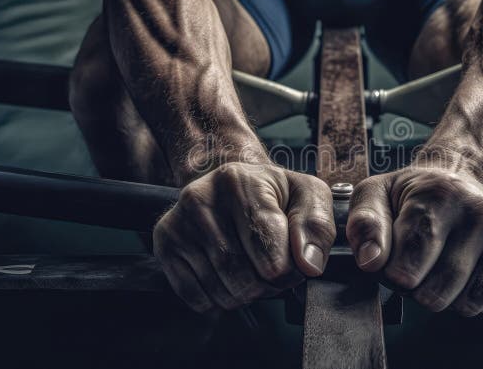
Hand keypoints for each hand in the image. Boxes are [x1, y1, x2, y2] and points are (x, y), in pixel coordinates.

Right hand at [153, 162, 335, 312]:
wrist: (233, 186)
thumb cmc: (274, 194)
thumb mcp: (307, 196)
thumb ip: (317, 227)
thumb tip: (308, 264)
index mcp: (240, 181)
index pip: (271, 255)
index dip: (290, 272)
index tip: (293, 265)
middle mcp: (201, 198)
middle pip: (244, 278)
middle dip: (268, 288)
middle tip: (275, 272)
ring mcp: (179, 222)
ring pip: (221, 291)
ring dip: (246, 296)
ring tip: (254, 272)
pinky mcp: (165, 243)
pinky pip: (196, 298)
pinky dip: (219, 300)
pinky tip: (229, 277)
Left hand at [346, 166, 482, 315]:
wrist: (456, 177)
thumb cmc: (411, 193)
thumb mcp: (376, 194)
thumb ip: (364, 223)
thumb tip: (370, 261)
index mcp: (438, 192)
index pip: (415, 249)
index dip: (393, 271)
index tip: (387, 267)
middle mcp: (474, 208)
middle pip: (436, 283)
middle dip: (411, 288)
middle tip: (405, 268)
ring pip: (456, 297)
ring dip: (432, 296)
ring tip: (426, 271)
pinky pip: (477, 301)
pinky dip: (456, 302)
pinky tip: (449, 280)